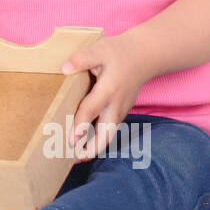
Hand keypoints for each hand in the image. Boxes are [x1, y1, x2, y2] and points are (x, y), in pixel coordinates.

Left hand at [59, 33, 152, 162]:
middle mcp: (116, 104)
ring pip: (109, 134)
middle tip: (74, 159)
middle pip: (106, 133)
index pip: (91, 110)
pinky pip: (110, 128)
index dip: (80, 125)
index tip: (70, 140)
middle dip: (92, 149)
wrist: (145, 55)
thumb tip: (64, 69)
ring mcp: (120, 110)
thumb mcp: (100, 50)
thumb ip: (82, 59)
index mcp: (109, 90)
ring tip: (76, 157)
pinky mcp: (121, 111)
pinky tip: (86, 143)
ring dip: (95, 147)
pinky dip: (99, 138)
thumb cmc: (120, 52)